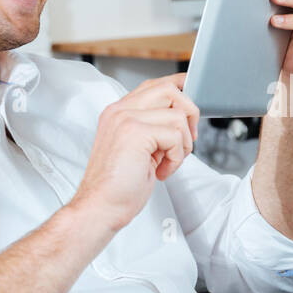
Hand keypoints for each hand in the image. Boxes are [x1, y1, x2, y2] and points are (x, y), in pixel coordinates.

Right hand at [70, 72, 198, 233]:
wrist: (100, 207)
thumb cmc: (119, 186)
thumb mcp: (140, 150)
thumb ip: (154, 129)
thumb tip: (182, 120)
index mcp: (119, 112)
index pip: (154, 85)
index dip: (178, 87)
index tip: (191, 95)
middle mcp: (120, 111)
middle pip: (170, 90)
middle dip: (189, 114)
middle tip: (185, 142)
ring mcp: (126, 119)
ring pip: (178, 115)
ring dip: (182, 144)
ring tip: (167, 162)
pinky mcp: (135, 132)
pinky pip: (175, 136)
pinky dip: (176, 158)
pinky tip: (162, 171)